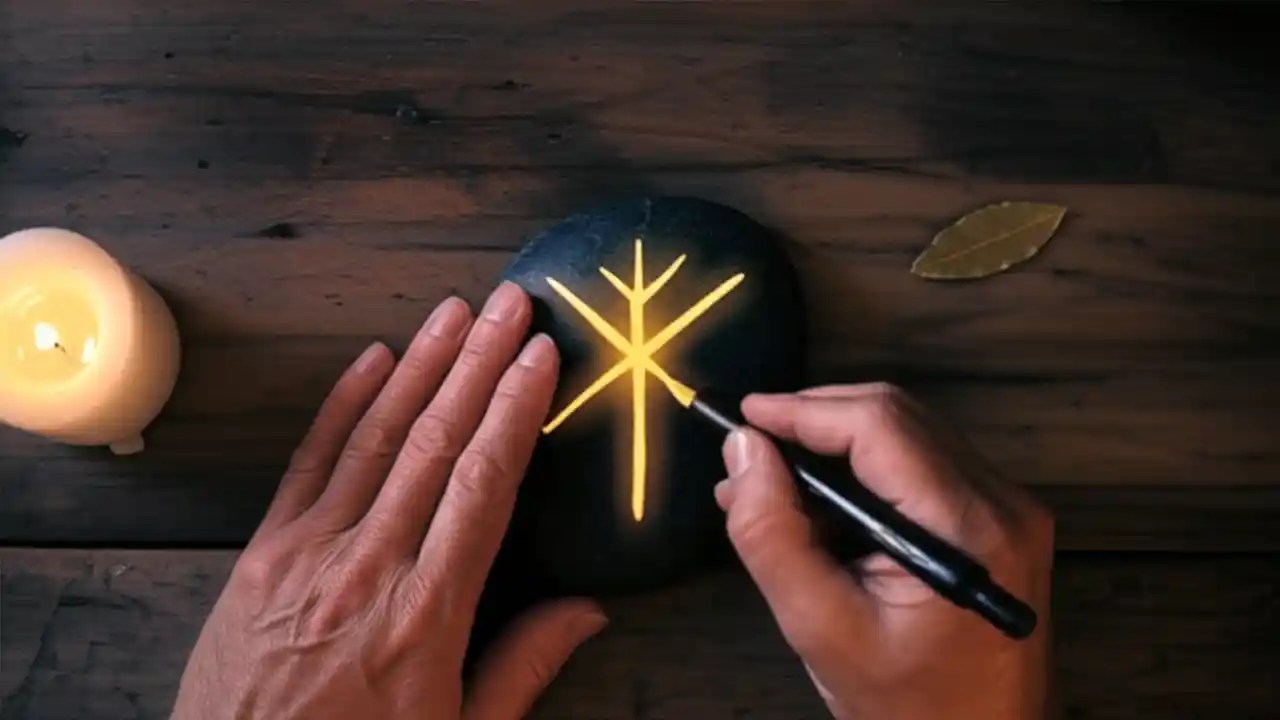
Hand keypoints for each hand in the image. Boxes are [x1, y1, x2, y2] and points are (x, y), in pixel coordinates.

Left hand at [173, 283, 606, 719]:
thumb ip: (523, 668)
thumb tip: (588, 611)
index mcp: (427, 614)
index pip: (485, 485)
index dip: (516, 411)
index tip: (541, 359)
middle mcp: (368, 568)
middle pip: (436, 442)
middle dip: (479, 364)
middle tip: (511, 306)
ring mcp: (307, 554)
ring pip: (376, 437)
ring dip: (419, 366)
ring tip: (455, 313)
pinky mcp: (260, 554)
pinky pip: (308, 462)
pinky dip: (342, 404)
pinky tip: (371, 360)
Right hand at [715, 384, 1052, 719]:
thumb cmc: (906, 706)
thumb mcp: (820, 629)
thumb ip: (773, 535)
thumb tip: (743, 451)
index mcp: (966, 528)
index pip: (878, 424)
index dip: (803, 409)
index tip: (742, 416)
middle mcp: (1001, 503)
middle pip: (896, 416)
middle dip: (814, 420)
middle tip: (749, 453)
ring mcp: (1009, 509)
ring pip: (909, 434)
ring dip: (836, 444)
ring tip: (771, 484)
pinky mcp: (1001, 521)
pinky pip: (925, 465)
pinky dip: (867, 470)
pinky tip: (820, 507)